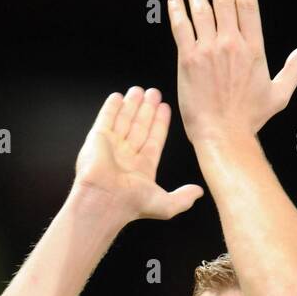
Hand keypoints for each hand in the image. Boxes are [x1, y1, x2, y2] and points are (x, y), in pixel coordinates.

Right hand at [74, 86, 203, 220]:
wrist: (105, 200)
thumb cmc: (131, 205)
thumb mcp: (166, 205)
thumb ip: (183, 198)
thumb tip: (199, 193)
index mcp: (142, 168)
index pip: (154, 139)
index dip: (160, 124)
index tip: (165, 108)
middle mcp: (127, 156)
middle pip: (140, 126)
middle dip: (147, 110)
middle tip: (154, 93)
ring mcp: (112, 146)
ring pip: (125, 120)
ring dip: (132, 105)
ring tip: (139, 90)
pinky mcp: (97, 138)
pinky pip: (106, 118)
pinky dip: (111, 107)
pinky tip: (118, 97)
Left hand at [168, 0, 296, 144]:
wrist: (223, 135)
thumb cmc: (249, 119)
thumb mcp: (278, 95)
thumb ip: (293, 70)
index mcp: (254, 49)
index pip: (248, 5)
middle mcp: (231, 44)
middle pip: (225, 0)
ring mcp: (208, 50)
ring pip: (202, 10)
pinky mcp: (188, 60)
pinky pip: (181, 27)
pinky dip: (177, 10)